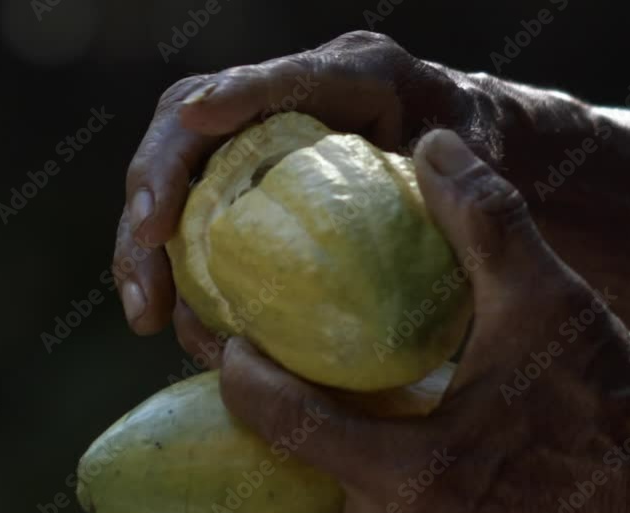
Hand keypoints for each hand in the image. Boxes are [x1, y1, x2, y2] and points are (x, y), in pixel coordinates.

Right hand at [114, 31, 496, 346]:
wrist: (464, 149)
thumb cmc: (477, 156)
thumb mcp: (485, 162)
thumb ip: (465, 179)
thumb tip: (432, 198)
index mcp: (357, 73)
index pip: (286, 77)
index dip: (240, 92)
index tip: (196, 117)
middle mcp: (290, 96)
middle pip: (191, 125)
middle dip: (153, 189)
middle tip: (143, 260)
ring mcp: (258, 137)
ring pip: (175, 177)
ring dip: (145, 246)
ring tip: (146, 317)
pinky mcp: (245, 182)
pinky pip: (192, 220)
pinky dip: (176, 269)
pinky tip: (176, 322)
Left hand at [216, 130, 629, 512]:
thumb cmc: (613, 402)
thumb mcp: (550, 301)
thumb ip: (486, 221)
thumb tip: (433, 146)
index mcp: (411, 472)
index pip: (282, 422)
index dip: (241, 375)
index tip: (236, 346)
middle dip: (236, 502)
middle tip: (222, 443)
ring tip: (262, 485)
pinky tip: (335, 505)